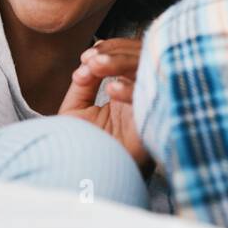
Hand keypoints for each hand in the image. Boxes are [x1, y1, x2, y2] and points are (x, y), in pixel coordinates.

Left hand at [59, 38, 149, 172]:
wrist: (86, 178)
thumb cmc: (83, 146)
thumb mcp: (76, 109)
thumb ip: (83, 83)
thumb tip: (86, 65)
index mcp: (126, 88)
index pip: (127, 55)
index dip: (109, 49)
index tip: (86, 56)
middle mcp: (140, 93)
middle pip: (140, 57)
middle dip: (114, 53)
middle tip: (90, 60)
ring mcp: (148, 105)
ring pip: (147, 70)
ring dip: (120, 63)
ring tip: (95, 66)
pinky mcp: (151, 124)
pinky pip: (149, 99)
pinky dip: (131, 90)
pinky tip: (112, 90)